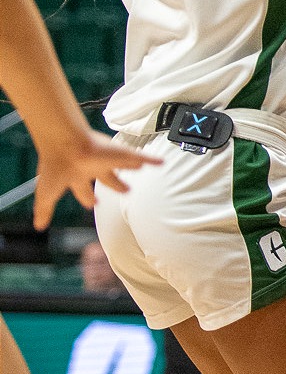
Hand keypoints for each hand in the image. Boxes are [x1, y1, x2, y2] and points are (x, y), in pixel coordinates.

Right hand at [32, 130, 160, 230]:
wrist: (66, 146)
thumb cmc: (55, 168)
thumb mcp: (47, 194)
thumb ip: (44, 210)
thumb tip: (37, 227)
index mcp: (76, 176)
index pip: (83, 190)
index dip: (88, 198)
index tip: (92, 204)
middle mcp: (92, 167)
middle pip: (106, 177)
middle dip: (115, 185)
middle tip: (126, 190)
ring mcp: (107, 159)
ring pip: (122, 164)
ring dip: (130, 166)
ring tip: (140, 167)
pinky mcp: (122, 154)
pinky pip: (142, 156)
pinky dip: (152, 159)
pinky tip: (161, 162)